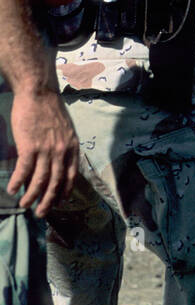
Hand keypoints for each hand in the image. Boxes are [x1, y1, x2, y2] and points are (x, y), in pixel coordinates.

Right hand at [7, 88, 78, 216]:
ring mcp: (46, 149)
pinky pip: (23, 171)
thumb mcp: (64, 127)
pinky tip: (11, 190)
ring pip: (39, 180)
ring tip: (24, 205)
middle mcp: (61, 150)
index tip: (60, 202)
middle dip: (48, 201)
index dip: (65, 190)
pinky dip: (17, 182)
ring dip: (31, 196)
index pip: (71, 175)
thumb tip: (54, 161)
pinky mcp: (30, 146)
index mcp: (72, 145)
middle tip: (41, 214)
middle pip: (55, 182)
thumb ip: (62, 145)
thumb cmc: (49, 107)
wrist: (39, 91)